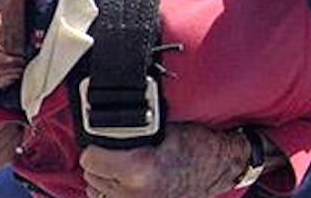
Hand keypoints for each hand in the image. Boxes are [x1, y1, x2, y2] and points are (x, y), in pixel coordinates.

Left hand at [79, 123, 247, 197]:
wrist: (220, 166)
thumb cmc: (197, 144)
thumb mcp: (159, 127)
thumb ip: (125, 130)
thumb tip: (97, 121)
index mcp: (139, 170)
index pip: (89, 158)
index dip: (94, 146)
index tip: (101, 142)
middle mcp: (135, 193)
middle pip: (91, 174)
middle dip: (100, 160)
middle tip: (116, 151)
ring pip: (97, 189)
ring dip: (105, 177)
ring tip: (122, 164)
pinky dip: (112, 190)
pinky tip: (124, 179)